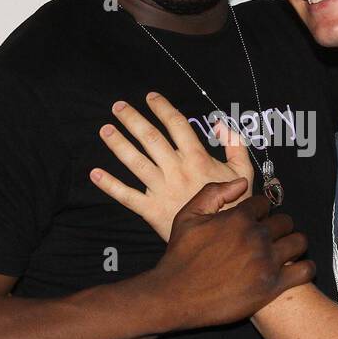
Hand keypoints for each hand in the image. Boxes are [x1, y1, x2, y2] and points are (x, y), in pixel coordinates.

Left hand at [89, 91, 253, 240]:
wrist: (223, 240)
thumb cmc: (234, 205)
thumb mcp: (243, 172)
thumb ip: (235, 145)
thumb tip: (222, 124)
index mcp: (197, 159)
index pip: (177, 125)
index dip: (163, 108)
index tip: (151, 97)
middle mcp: (177, 170)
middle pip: (151, 138)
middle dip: (133, 120)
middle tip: (118, 106)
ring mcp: (162, 189)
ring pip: (136, 162)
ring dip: (118, 144)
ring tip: (105, 130)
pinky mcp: (152, 209)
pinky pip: (127, 196)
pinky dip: (110, 185)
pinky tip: (94, 174)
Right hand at [149, 179, 314, 329]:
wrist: (176, 296)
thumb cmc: (180, 256)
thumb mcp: (188, 216)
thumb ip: (214, 193)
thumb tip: (242, 183)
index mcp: (238, 217)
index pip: (266, 203)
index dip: (261, 211)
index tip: (256, 220)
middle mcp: (256, 237)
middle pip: (286, 221)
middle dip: (279, 226)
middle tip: (270, 237)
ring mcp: (266, 262)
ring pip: (299, 243)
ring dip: (294, 244)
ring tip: (284, 251)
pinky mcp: (273, 286)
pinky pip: (305, 270)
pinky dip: (305, 268)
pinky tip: (295, 269)